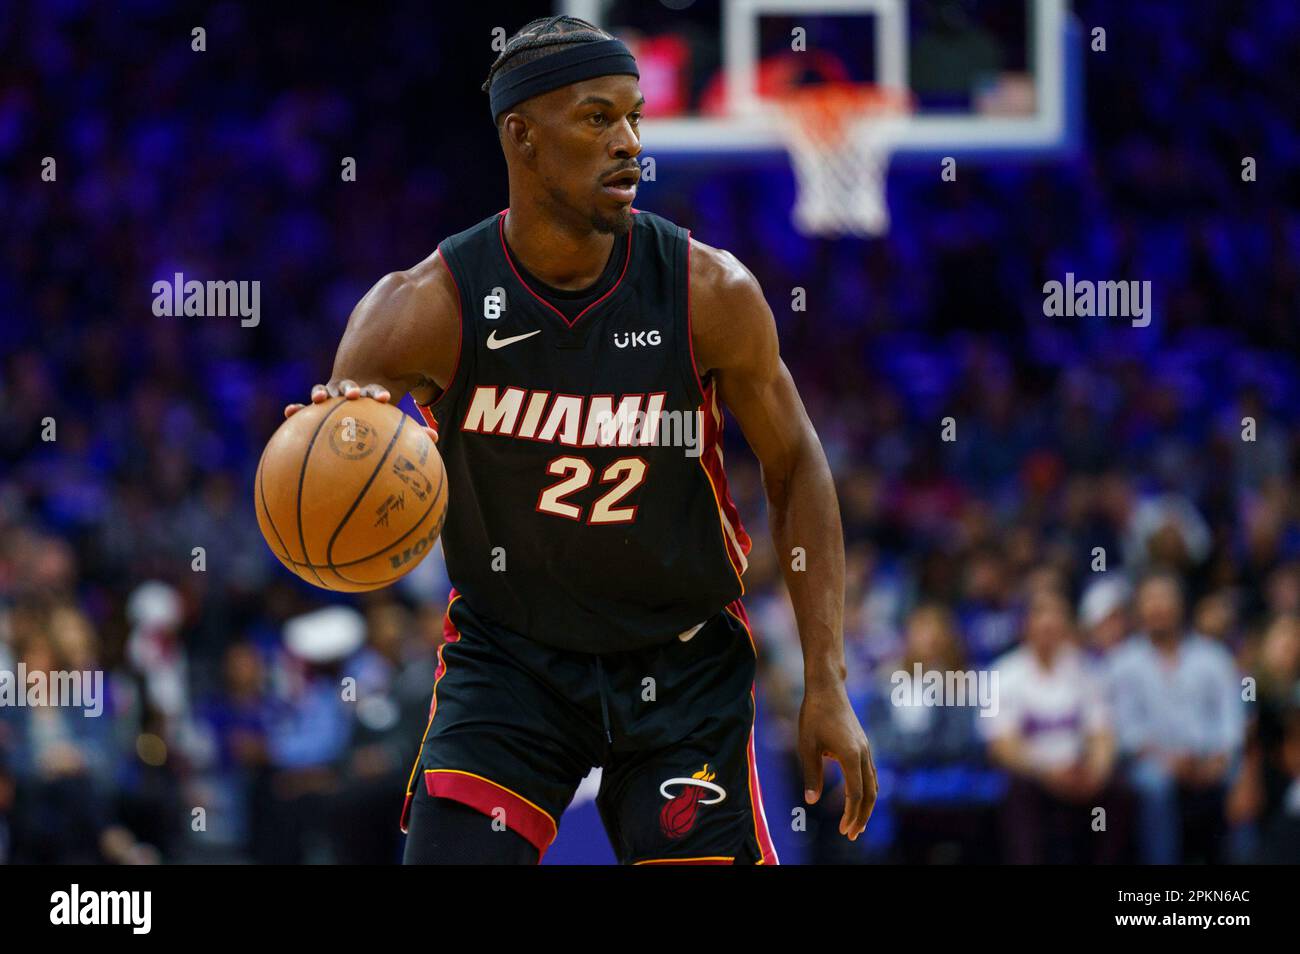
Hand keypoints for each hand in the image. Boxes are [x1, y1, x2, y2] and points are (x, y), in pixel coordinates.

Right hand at [283, 380, 437, 443]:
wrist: (355, 392)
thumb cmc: (376, 414)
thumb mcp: (391, 421)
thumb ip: (412, 430)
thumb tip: (435, 437)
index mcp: (371, 394)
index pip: (375, 392)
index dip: (378, 393)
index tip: (384, 398)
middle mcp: (350, 391)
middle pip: (350, 387)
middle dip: (352, 389)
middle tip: (354, 393)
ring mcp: (331, 395)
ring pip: (325, 391)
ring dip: (322, 393)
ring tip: (318, 399)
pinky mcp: (316, 405)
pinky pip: (304, 408)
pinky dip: (297, 408)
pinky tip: (289, 413)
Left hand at [798, 683, 876, 840]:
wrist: (827, 689)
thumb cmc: (814, 715)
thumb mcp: (807, 746)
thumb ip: (811, 775)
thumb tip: (812, 801)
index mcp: (850, 754)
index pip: (856, 793)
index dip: (851, 814)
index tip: (844, 830)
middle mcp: (863, 753)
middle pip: (871, 793)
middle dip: (862, 816)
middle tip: (852, 835)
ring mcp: (866, 749)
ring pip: (873, 784)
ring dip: (866, 806)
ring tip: (856, 823)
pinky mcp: (863, 745)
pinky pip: (870, 774)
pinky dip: (868, 791)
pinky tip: (858, 799)